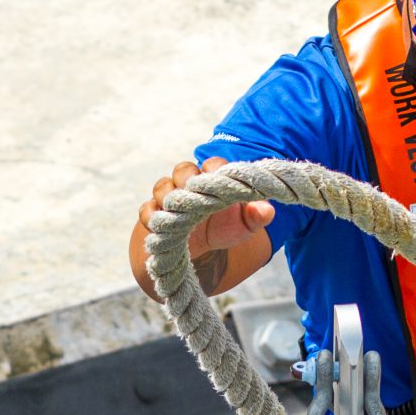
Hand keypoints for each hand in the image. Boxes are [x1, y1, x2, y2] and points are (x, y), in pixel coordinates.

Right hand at [139, 158, 273, 263]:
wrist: (201, 250)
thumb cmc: (225, 230)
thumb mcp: (244, 226)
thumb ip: (256, 216)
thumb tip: (269, 210)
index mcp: (213, 180)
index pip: (212, 164)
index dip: (214, 168)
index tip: (218, 176)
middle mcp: (190, 184)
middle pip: (182, 169)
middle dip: (186, 178)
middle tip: (192, 190)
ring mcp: (169, 198)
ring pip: (162, 186)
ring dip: (167, 196)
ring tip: (175, 208)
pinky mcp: (154, 214)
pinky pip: (147, 210)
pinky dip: (152, 215)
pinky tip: (161, 225)